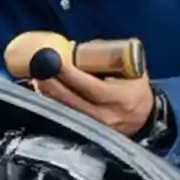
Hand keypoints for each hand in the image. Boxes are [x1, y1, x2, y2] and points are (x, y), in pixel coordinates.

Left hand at [32, 62, 154, 135]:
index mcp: (120, 98)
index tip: (54, 58)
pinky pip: (61, 115)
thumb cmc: (134, 89)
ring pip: (61, 108)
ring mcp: (92, 127)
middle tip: (37, 64)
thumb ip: (107, 58)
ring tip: (36, 74)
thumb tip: (72, 47)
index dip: (68, 73)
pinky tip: (41, 89)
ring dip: (45, 91)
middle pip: (68, 98)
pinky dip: (49, 101)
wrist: (143, 119)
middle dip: (49, 80)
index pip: (90, 86)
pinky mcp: (83, 132)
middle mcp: (104, 115)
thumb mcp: (131, 71)